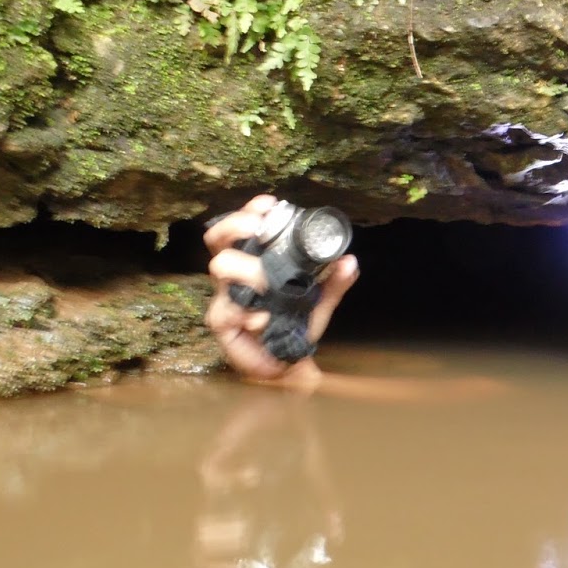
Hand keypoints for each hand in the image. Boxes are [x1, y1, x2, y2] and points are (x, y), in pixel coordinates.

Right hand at [203, 194, 359, 382]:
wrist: (286, 363)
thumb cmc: (295, 323)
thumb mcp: (319, 300)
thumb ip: (333, 282)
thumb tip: (349, 261)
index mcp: (254, 261)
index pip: (242, 228)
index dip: (250, 212)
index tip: (269, 205)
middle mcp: (235, 274)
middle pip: (218, 240)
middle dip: (235, 228)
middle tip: (258, 229)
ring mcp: (225, 296)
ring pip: (220, 270)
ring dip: (247, 271)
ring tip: (266, 280)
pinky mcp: (222, 322)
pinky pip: (226, 312)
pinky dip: (247, 314)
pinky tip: (262, 319)